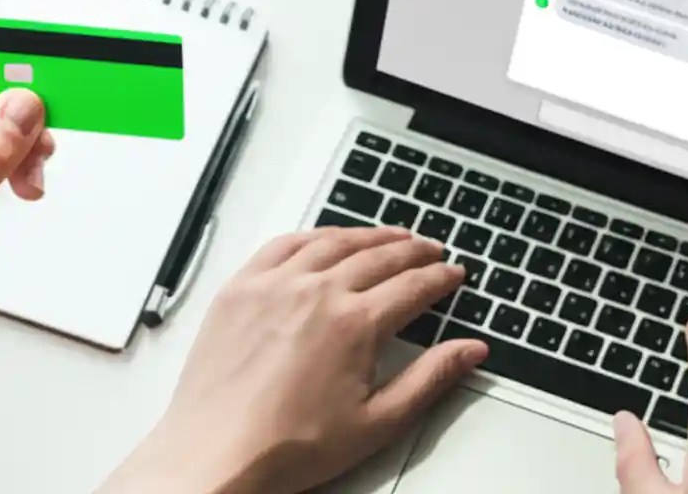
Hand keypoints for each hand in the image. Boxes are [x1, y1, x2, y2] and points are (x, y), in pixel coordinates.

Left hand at [101, 227, 488, 493]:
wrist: (217, 453)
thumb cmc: (288, 446)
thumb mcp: (377, 422)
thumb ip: (430, 379)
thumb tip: (469, 351)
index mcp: (354, 324)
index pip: (413, 286)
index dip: (441, 279)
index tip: (454, 274)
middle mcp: (316, 292)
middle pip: (378, 256)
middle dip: (412, 251)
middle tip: (430, 250)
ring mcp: (274, 284)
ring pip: (332, 242)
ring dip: (368, 235)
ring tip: (389, 236)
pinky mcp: (240, 288)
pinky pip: (283, 244)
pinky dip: (313, 235)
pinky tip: (325, 237)